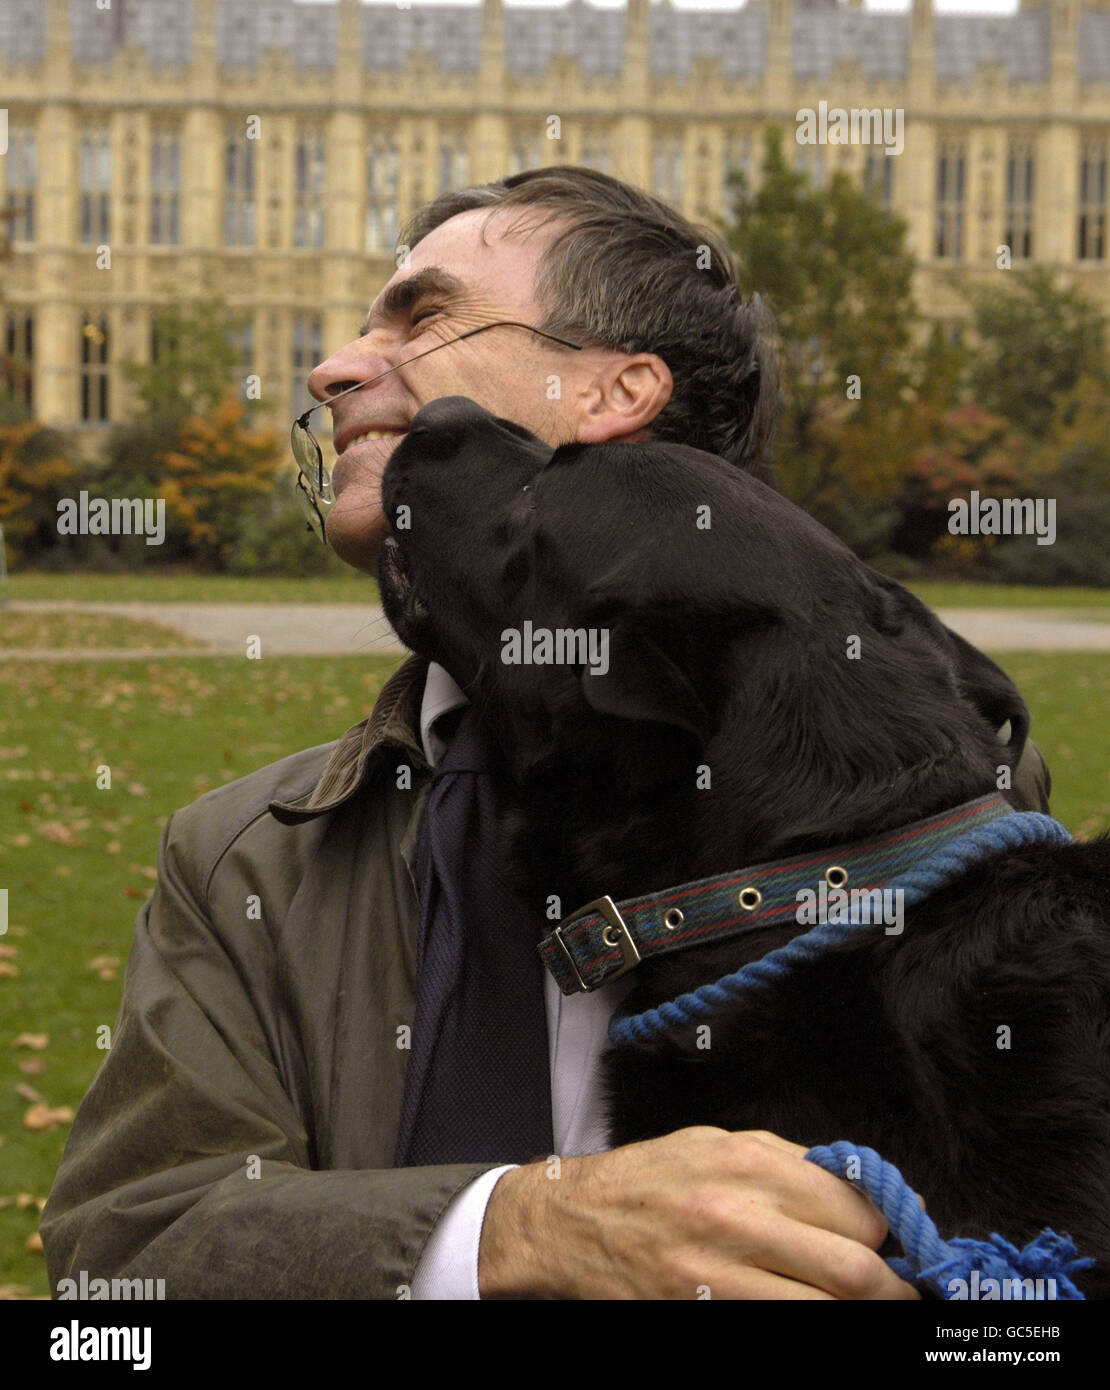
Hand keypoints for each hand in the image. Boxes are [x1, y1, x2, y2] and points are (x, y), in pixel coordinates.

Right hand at [478, 1127, 920, 1299]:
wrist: (572, 1220)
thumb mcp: (717, 1143)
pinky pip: (780, 1325)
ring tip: (862, 1306)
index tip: (899, 1242)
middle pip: (854, 1268)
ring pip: (824, 1308)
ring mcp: (719, 1273)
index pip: (857, 1207)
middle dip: (892, 1288)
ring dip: (856, 1312)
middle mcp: (738, 1215)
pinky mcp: (702, 1311)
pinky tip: (811, 1311)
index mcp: (749, 1162)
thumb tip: (862, 1192)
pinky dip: (808, 1321)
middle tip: (902, 1292)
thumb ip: (788, 1164)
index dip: (890, 1231)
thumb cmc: (649, 1178)